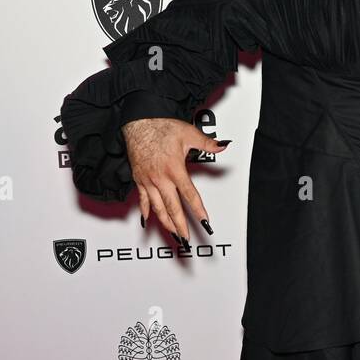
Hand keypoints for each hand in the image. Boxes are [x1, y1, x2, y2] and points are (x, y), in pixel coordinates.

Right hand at [120, 117, 227, 242]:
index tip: (204, 222)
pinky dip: (146, 211)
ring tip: (173, 233)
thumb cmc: (161, 126)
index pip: (190, 195)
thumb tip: (222, 147)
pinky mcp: (139, 179)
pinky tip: (148, 220)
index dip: (198, 210)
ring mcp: (148, 180)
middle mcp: (160, 178)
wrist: (138, 121)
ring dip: (165, 222)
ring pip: (157, 207)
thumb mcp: (188, 133)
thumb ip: (207, 143)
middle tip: (186, 238)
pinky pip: (142, 199)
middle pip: (172, 207)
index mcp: (174, 169)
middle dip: (180, 225)